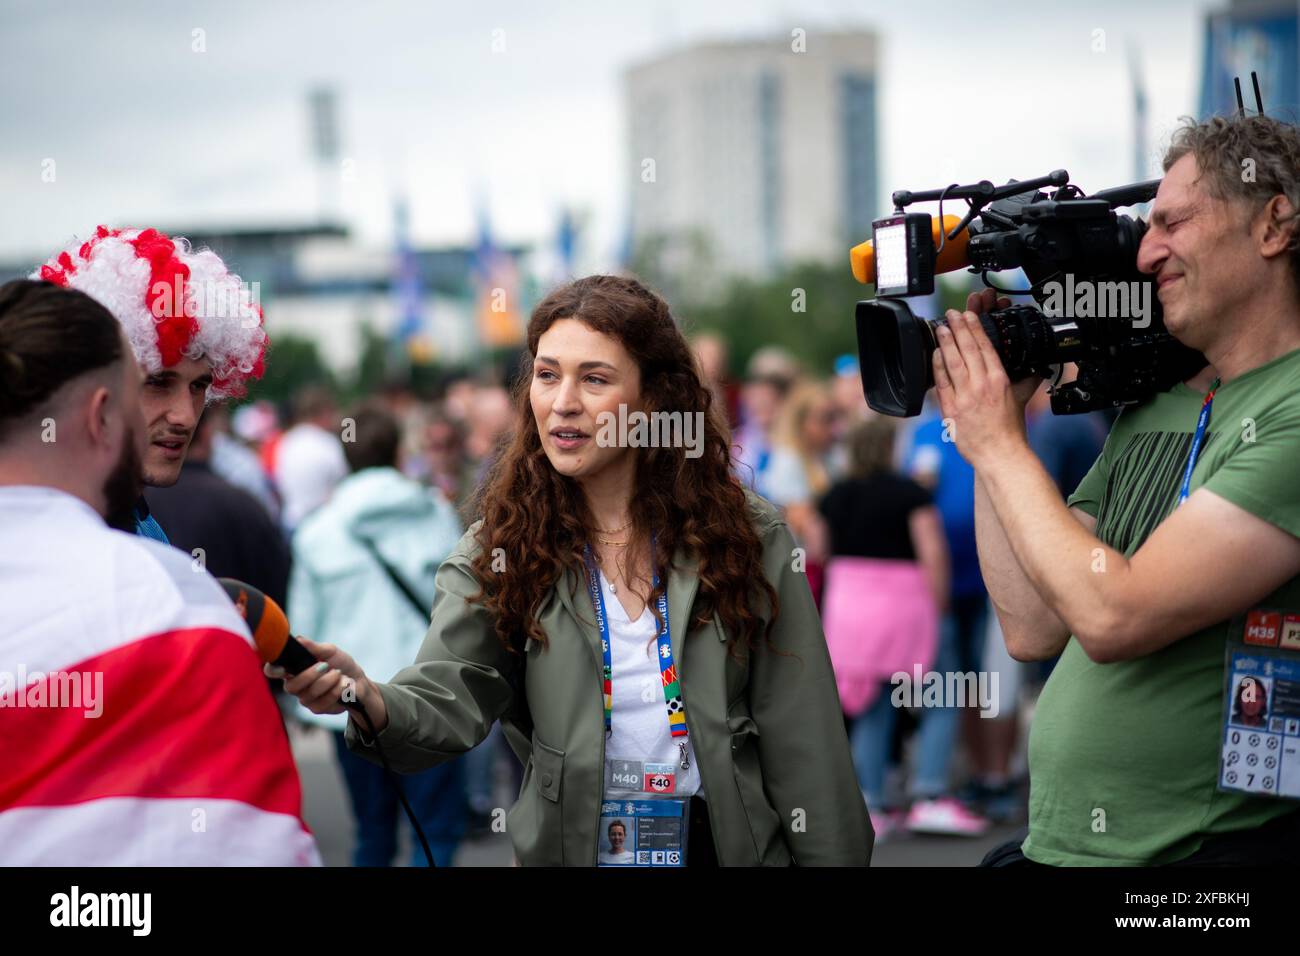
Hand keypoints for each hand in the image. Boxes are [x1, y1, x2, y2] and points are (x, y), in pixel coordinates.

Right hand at [265, 636, 387, 732]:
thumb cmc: (340, 663)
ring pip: (309, 694)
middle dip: (310, 675)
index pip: (273, 671)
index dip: (273, 670)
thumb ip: (314, 647)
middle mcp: (295, 684)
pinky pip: (322, 703)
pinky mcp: (316, 708)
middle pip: (291, 686)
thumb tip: (299, 639)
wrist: (358, 681)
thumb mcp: (330, 651)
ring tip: (339, 673)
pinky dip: (336, 691)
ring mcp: (305, 698)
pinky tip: (342, 684)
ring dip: (328, 681)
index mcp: (293, 668)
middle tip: (326, 666)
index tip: (283, 668)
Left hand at [931, 291, 1033, 468]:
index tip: (968, 316)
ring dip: (946, 343)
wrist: (1000, 454)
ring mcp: (965, 397)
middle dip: (959, 329)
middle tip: (951, 314)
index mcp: (999, 380)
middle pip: (968, 350)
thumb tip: (1034, 370)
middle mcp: (982, 385)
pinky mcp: (951, 410)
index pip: (986, 348)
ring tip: (941, 328)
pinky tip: (935, 354)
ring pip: (953, 363)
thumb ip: (1025, 381)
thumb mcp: (1020, 399)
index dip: (975, 329)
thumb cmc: (1010, 430)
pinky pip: (942, 383)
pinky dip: (937, 366)